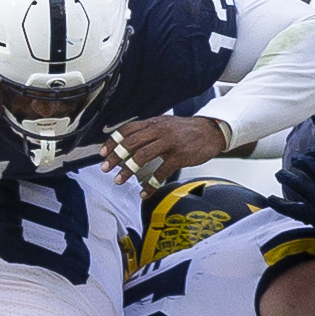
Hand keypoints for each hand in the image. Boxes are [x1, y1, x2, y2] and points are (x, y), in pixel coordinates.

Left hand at [100, 116, 227, 186]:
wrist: (211, 131)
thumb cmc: (186, 131)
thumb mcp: (165, 125)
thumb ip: (148, 131)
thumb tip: (127, 143)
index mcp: (154, 123)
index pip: (127, 130)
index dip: (113, 141)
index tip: (103, 153)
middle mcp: (159, 130)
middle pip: (131, 143)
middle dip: (115, 157)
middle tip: (105, 169)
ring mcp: (169, 143)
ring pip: (143, 156)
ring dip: (128, 170)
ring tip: (119, 180)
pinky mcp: (180, 156)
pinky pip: (161, 171)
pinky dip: (150, 184)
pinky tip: (144, 192)